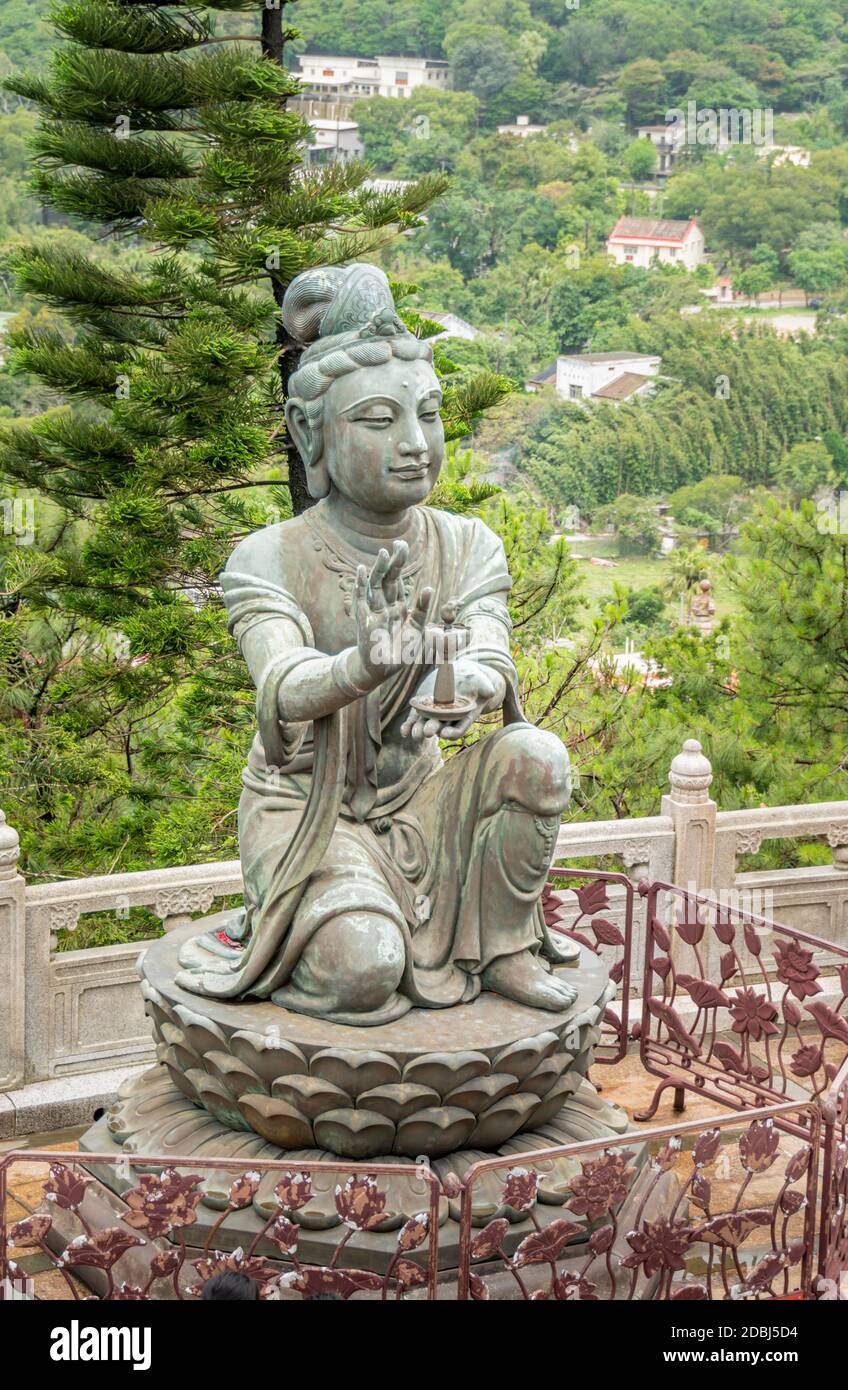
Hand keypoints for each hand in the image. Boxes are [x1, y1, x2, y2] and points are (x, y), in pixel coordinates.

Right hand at [353, 541, 432, 684]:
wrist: (384, 670)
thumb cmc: (402, 652)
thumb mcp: (418, 629)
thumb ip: (422, 609)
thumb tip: (428, 588)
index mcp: (398, 606)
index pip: (398, 580)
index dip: (400, 563)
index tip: (402, 547)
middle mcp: (385, 605)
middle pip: (388, 578)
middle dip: (393, 562)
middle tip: (399, 545)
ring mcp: (373, 610)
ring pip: (375, 585)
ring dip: (379, 569)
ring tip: (383, 553)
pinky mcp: (363, 618)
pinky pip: (361, 598)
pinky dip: (361, 584)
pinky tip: (362, 570)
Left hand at [401, 659, 505, 741]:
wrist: (458, 673)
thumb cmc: (473, 678)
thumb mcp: (480, 680)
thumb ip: (485, 686)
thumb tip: (490, 691)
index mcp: (464, 715)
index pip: (459, 728)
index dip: (452, 732)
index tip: (444, 734)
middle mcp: (449, 718)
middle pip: (441, 727)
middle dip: (434, 729)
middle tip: (426, 732)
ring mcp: (435, 714)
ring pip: (426, 725)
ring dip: (419, 730)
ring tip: (413, 734)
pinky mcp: (423, 708)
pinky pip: (415, 719)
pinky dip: (409, 725)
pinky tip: (403, 731)